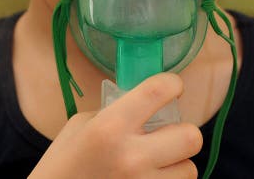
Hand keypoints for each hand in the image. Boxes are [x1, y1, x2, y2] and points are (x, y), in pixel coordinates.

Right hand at [29, 72, 202, 177]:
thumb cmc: (63, 164)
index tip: (173, 87)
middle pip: (191, 136)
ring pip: (190, 168)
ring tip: (158, 161)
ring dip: (178, 163)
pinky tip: (151, 176)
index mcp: (110, 127)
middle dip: (183, 131)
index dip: (173, 84)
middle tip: (168, 133)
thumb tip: (151, 104)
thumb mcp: (82, 126)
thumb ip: (117, 110)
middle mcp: (131, 157)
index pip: (159, 91)